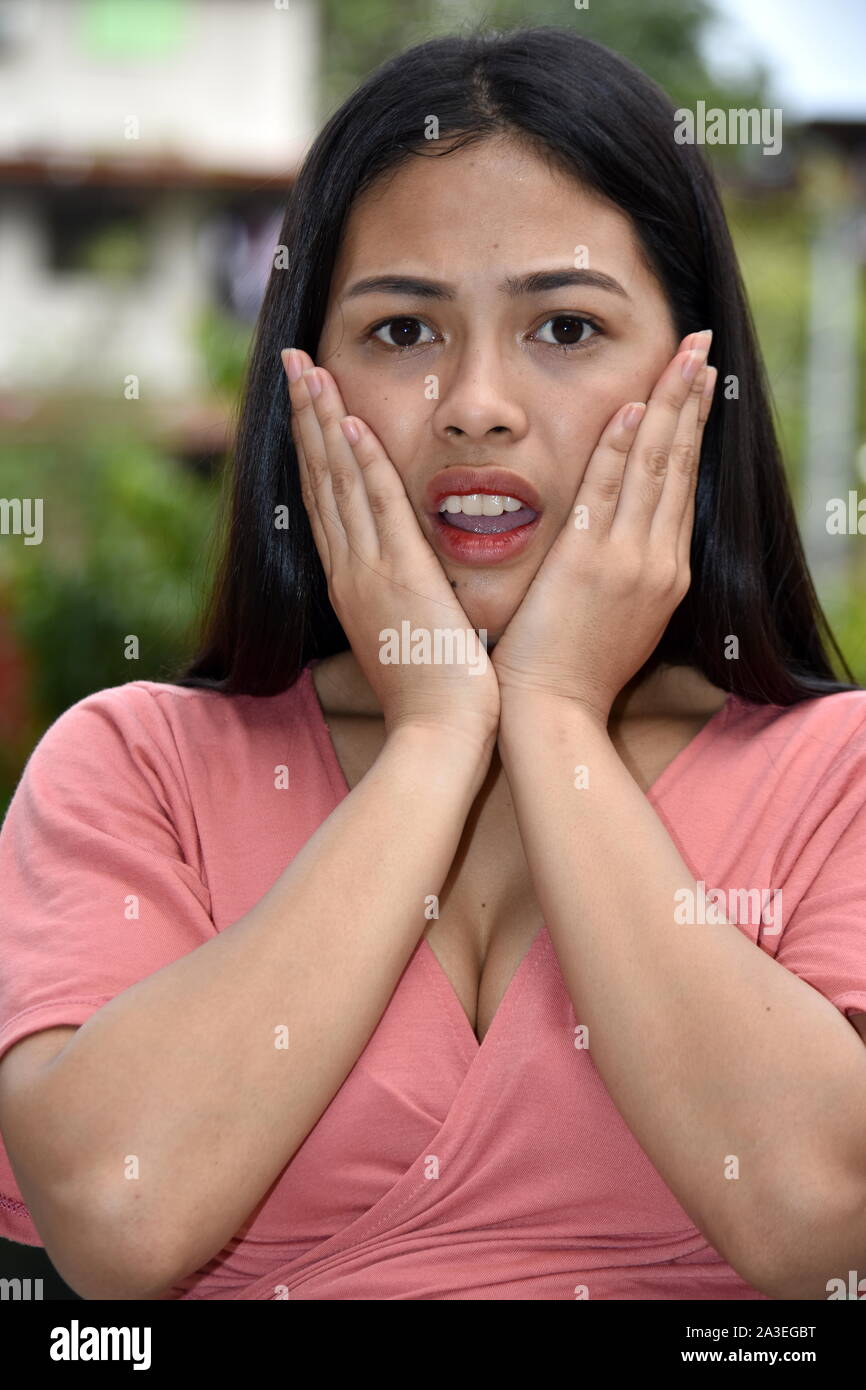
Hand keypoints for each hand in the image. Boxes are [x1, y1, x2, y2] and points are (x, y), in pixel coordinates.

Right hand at [281, 348, 500, 749]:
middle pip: (321, 479)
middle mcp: (351, 571)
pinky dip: (363, 465)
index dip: (315, 448)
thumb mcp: (411, 634)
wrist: (438, 735)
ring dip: (324, 422)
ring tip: (308, 370)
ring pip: (340, 482)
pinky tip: (351, 423)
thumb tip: (416, 580)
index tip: (308, 402)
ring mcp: (370, 572)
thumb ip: (406, 597)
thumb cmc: (436, 695)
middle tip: (293, 363)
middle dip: (306, 417)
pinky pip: (378, 508)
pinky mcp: (400, 576)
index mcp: (354, 583)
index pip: (328, 501)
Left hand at [490, 331, 717, 723]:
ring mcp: (629, 561)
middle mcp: (659, 561)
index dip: (690, 431)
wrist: (553, 713)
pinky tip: (632, 408)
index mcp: (665, 573)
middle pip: (679, 466)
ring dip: (669, 406)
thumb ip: (622, 572)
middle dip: (692, 401)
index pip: (681, 486)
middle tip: (702, 346)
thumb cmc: (572, 672)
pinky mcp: (592, 564)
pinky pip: (608, 492)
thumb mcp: (616, 619)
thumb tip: (615, 539)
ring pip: (655, 468)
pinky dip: (621, 448)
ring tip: (684, 356)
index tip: (697, 386)